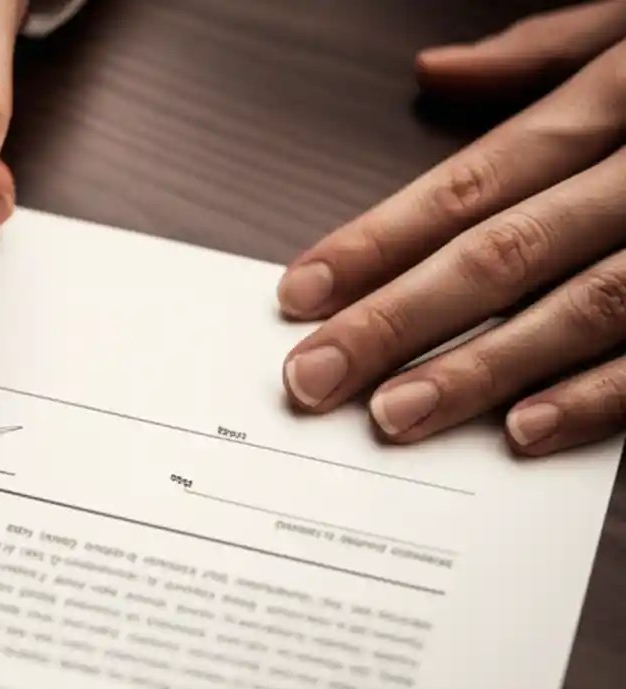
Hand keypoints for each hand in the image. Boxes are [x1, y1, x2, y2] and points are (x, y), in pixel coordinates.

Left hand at [277, 0, 625, 456]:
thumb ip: (551, 49)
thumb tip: (438, 68)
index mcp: (620, 99)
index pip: (469, 182)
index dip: (376, 240)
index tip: (300, 294)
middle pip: (504, 252)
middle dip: (398, 320)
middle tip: (313, 378)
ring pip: (583, 310)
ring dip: (484, 371)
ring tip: (397, 417)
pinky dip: (604, 397)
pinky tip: (528, 433)